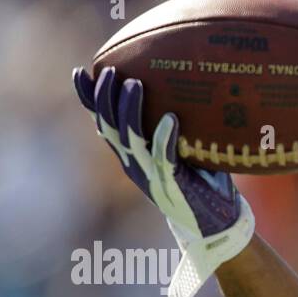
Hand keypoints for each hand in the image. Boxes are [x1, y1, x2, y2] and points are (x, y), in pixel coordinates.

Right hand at [73, 66, 255, 296]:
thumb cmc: (205, 184)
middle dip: (104, 97)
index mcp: (131, 155)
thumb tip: (191, 86)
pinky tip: (170, 119)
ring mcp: (150, 175)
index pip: (102, 122)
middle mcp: (134, 164)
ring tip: (134, 84)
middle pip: (108, 126)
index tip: (80, 71)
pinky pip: (163, 159)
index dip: (87, 99)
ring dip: (129, 111)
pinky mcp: (172, 185)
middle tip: (110, 71)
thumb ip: (179, 127)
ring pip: (129, 139)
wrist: (217, 226)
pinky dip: (165, 138)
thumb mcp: (186, 151)